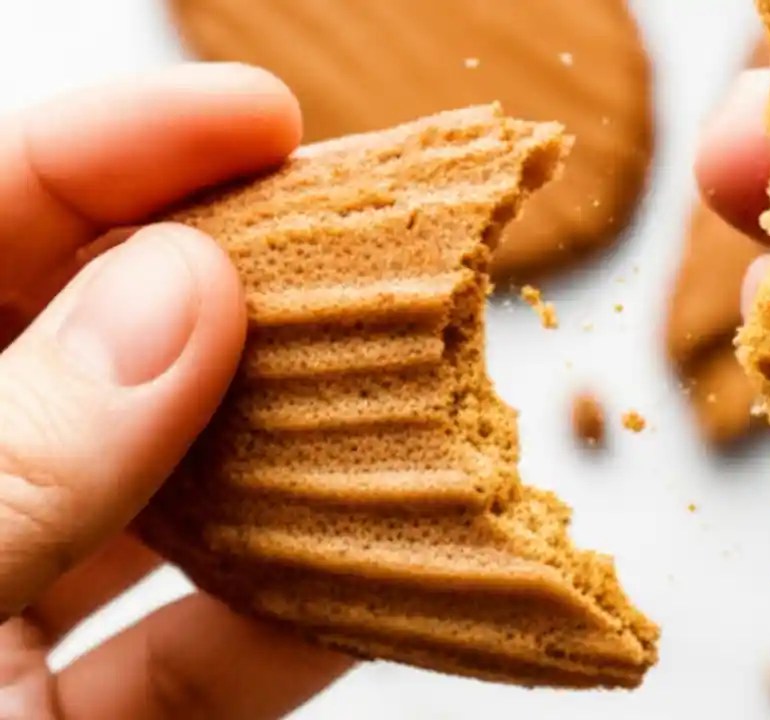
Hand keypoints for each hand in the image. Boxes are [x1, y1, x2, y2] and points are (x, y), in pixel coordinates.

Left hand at [0, 63, 350, 718]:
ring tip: (410, 401)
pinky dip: (301, 622)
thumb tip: (181, 291)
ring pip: (167, 503)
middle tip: (367, 243)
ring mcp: (5, 623)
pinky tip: (393, 581)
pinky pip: (202, 654)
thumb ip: (27, 455)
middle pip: (96, 349)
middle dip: (238, 291)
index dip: (111, 150)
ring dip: (296, 463)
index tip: (261, 118)